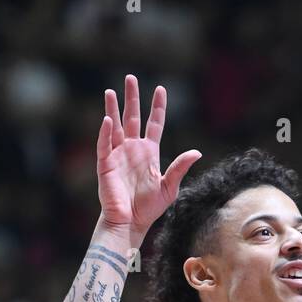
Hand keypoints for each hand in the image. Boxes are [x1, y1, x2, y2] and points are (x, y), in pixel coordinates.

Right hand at [97, 74, 200, 240]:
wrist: (130, 223)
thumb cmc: (149, 208)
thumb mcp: (170, 187)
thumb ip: (180, 167)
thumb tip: (196, 152)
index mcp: (149, 153)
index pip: (154, 123)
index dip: (157, 107)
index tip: (160, 89)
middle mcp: (133, 149)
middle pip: (132, 117)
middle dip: (132, 98)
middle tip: (131, 78)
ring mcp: (118, 155)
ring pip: (115, 126)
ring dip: (113, 108)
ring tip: (111, 91)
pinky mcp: (106, 164)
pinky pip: (104, 144)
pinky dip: (105, 132)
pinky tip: (108, 119)